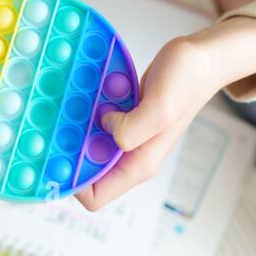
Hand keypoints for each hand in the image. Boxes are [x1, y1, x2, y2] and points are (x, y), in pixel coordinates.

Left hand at [76, 17, 255, 210]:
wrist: (200, 58)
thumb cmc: (186, 80)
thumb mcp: (161, 105)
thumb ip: (133, 127)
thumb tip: (105, 129)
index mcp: (139, 164)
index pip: (94, 197)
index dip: (71, 181)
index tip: (57, 153)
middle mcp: (130, 156)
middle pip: (84, 172)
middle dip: (65, 152)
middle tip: (55, 123)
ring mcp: (127, 138)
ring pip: (86, 146)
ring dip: (73, 128)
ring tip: (68, 103)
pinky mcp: (124, 118)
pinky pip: (93, 123)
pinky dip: (84, 109)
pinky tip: (84, 89)